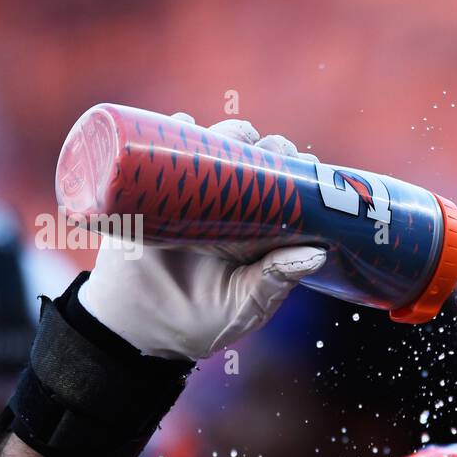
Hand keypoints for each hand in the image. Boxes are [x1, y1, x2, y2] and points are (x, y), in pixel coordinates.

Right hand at [77, 113, 326, 359]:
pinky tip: (183, 123)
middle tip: (269, 148)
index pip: (278, 187)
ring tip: (234, 137)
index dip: (293, 168)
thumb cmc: (202, 322)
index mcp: (253, 228)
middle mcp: (222, 207)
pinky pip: (155, 154)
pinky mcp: (147, 195)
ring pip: (206, 149)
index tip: (305, 164)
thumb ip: (277, 281)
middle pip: (245, 160)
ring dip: (222, 131)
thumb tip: (318, 253)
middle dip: (262, 145)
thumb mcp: (246, 305)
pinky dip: (168, 132)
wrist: (138, 332)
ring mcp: (184, 198)